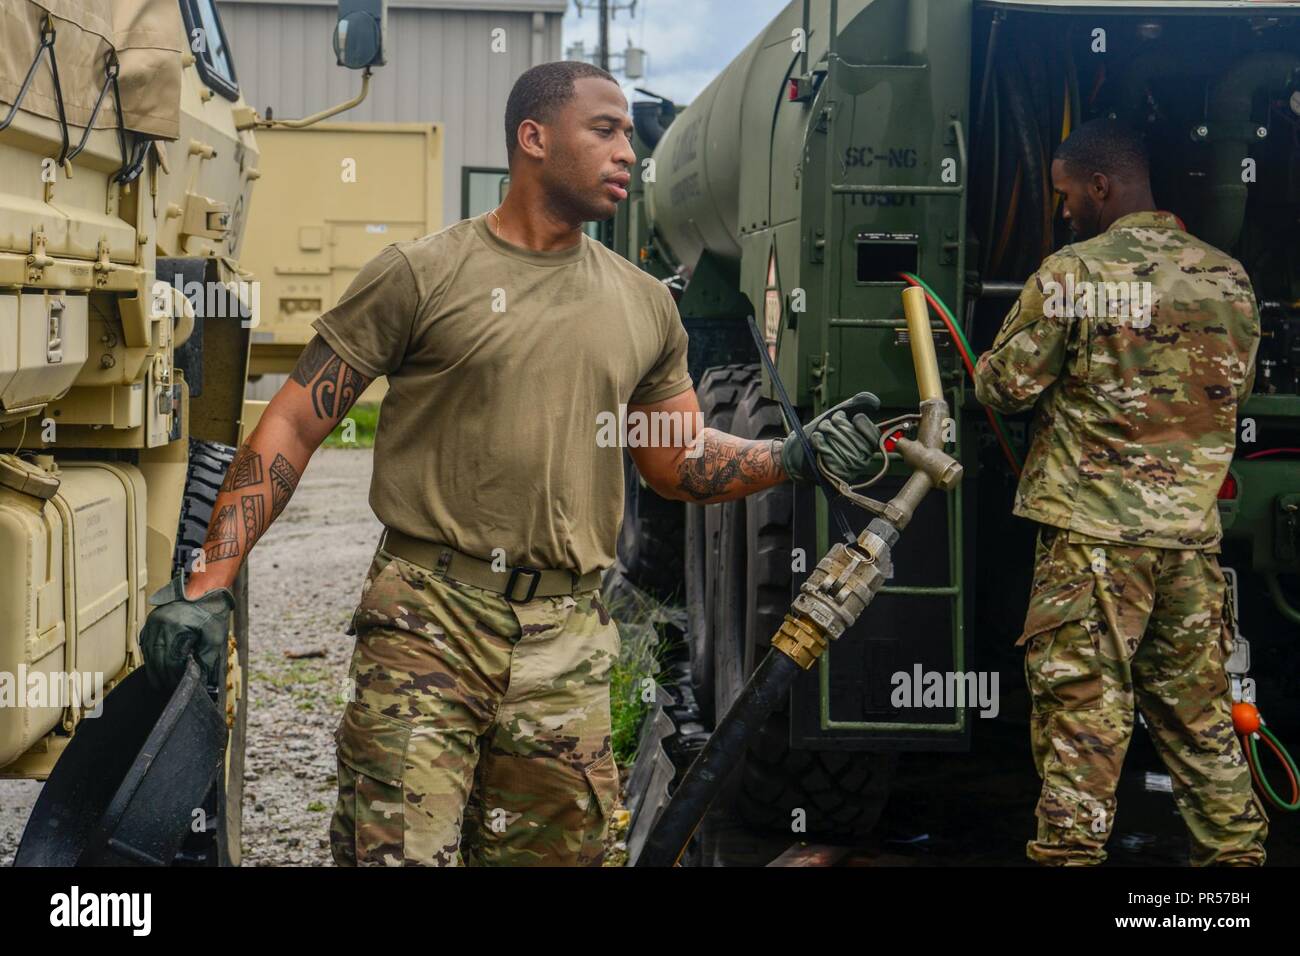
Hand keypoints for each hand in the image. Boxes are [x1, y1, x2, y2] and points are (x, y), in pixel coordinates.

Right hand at [139, 574, 234, 691]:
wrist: (205, 590)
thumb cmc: (212, 612)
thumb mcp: (215, 636)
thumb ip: (208, 658)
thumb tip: (202, 678)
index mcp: (176, 628)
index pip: (171, 660)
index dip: (174, 675)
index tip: (178, 685)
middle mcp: (160, 624)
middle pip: (156, 657)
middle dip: (161, 675)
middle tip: (166, 688)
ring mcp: (154, 621)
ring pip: (148, 650)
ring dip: (153, 667)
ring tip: (158, 682)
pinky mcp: (152, 620)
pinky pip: (146, 641)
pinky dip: (150, 654)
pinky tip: (154, 665)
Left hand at [780, 391, 882, 484]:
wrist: (800, 452)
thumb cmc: (822, 432)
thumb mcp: (840, 415)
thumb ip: (858, 404)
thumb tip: (876, 402)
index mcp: (869, 446)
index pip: (872, 432)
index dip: (859, 422)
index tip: (849, 419)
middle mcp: (864, 459)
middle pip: (851, 433)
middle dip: (835, 423)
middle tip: (828, 426)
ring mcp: (851, 468)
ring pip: (837, 439)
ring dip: (824, 430)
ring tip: (821, 433)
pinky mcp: (836, 473)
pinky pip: (827, 451)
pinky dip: (818, 441)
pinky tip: (816, 441)